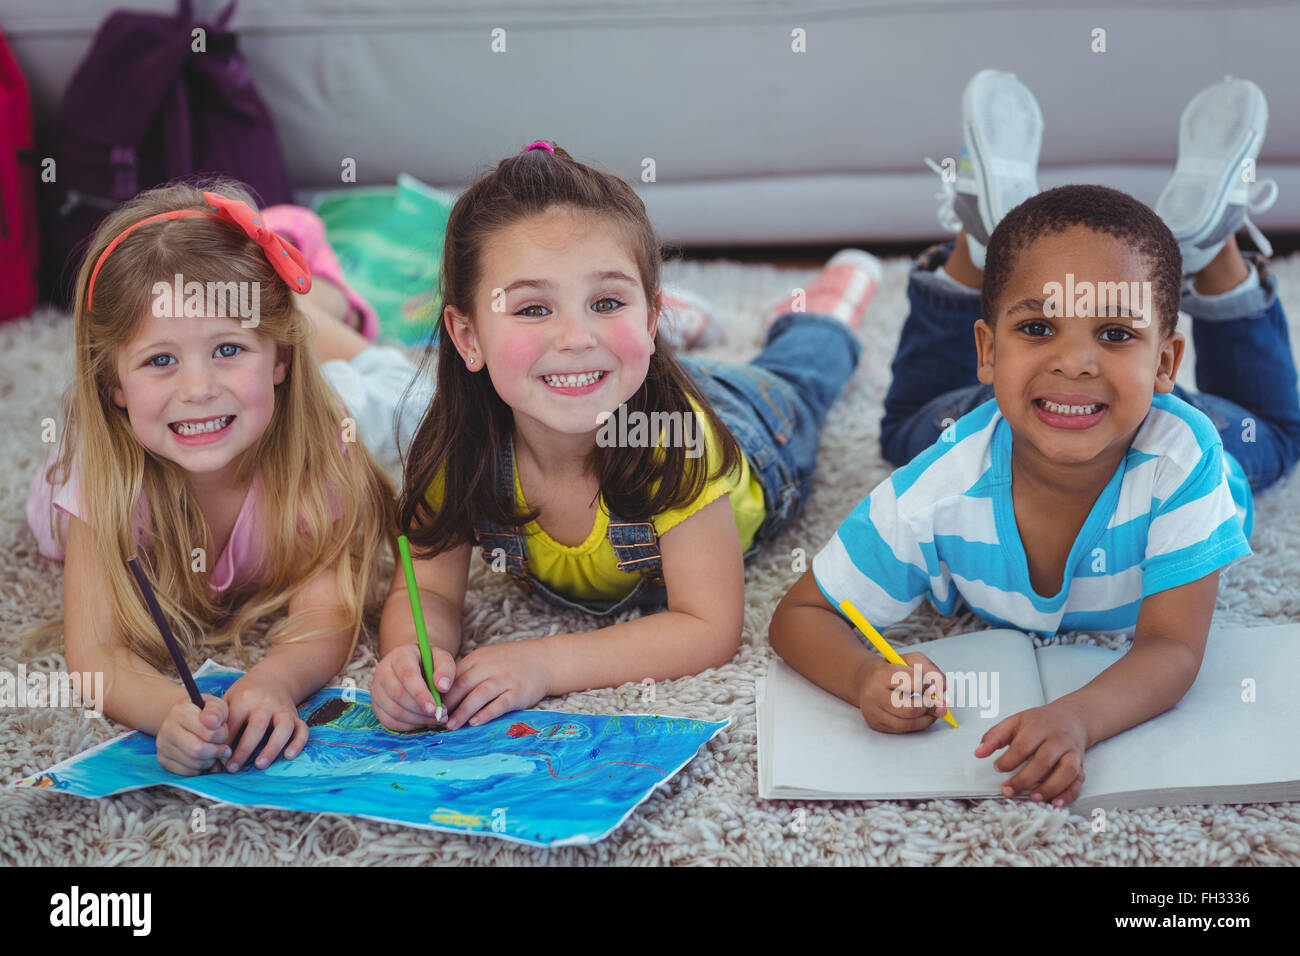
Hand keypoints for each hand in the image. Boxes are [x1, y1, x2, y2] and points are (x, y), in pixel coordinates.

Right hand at [156, 694, 231, 775]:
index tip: (224, 734)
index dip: (222, 736)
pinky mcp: (163, 760)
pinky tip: (204, 759)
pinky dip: (200, 769)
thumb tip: (212, 721)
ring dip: (210, 761)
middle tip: (223, 748)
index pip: (208, 732)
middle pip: (197, 750)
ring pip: (194, 764)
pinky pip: (187, 772)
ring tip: (214, 752)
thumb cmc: (205, 713)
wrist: (185, 720)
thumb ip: (217, 710)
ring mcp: (163, 746)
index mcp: (180, 712)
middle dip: (216, 752)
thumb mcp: (215, 705)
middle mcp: (167, 729)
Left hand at [221, 672, 308, 771]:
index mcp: (244, 699)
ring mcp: (283, 709)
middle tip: (233, 768)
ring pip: (283, 728)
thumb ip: (219, 722)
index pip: (233, 724)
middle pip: (257, 727)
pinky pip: (302, 729)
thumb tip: (210, 752)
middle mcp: (265, 703)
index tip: (218, 761)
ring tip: (260, 765)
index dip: (224, 744)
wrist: (274, 678)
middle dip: (244, 750)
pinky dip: (298, 743)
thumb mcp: (228, 700)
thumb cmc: (245, 695)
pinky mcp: (296, 716)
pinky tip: (288, 756)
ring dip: (272, 748)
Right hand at [372, 642, 455, 731]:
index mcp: (399, 655)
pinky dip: (408, 726)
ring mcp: (376, 689)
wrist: (414, 667)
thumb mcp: (442, 658)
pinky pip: (390, 721)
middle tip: (440, 715)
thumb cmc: (429, 663)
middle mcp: (383, 671)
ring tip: (436, 718)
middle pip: (398, 695)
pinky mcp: (376, 705)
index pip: (406, 675)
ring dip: (417, 719)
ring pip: (394, 711)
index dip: (420, 693)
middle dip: (421, 710)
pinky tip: (423, 722)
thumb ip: (446, 669)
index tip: (435, 708)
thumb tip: (443, 687)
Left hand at [442, 640, 552, 730]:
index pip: (453, 675)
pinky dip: (486, 713)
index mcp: (477, 659)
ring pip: (479, 695)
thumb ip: (468, 674)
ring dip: (463, 711)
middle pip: (463, 685)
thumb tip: (442, 695)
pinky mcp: (518, 693)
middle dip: (448, 704)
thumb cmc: (510, 664)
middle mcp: (489, 667)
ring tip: (451, 725)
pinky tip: (475, 722)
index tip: (430, 707)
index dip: (439, 692)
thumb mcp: (487, 661)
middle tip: (436, 719)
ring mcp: (504, 679)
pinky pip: (499, 704)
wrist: (544, 660)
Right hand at [857, 652, 949, 732]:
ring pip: (908, 723)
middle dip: (928, 706)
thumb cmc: (893, 670)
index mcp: (881, 674)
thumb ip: (932, 673)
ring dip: (926, 717)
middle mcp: (873, 694)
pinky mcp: (876, 724)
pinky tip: (919, 715)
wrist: (868, 680)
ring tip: (930, 709)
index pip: (911, 682)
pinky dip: (917, 724)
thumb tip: (944, 695)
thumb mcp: (912, 661)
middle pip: (910, 708)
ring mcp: (873, 712)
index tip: (932, 687)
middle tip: (937, 703)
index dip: (928, 685)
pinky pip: (903, 730)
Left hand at [974, 701, 1088, 807]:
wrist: (1072, 717)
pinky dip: (1069, 794)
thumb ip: (995, 736)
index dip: (1008, 760)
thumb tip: (979, 752)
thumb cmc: (1040, 722)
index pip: (1023, 746)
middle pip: (1043, 761)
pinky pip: (1078, 781)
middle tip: (1008, 790)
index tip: (997, 768)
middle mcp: (1058, 740)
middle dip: (1024, 779)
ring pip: (1066, 772)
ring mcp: (1072, 753)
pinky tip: (1056, 803)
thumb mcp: (1015, 721)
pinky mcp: (1081, 765)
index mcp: (1039, 727)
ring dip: (1050, 788)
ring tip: (1033, 798)